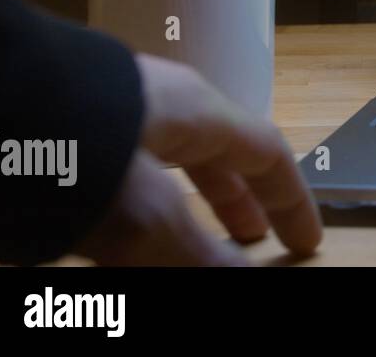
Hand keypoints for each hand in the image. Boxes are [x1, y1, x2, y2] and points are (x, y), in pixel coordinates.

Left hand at [78, 54, 322, 265]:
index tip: (306, 239)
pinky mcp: (68, 114)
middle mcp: (162, 99)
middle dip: (239, 199)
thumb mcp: (143, 214)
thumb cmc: (72, 145)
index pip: (268, 152)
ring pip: (169, 154)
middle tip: (251, 239)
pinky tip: (124, 207)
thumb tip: (243, 278)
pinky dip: (143, 191)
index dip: (292, 201)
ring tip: (190, 231)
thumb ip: (196, 251)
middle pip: (219, 151)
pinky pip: (126, 156)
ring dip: (190, 196)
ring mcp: (114, 103)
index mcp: (196, 108)